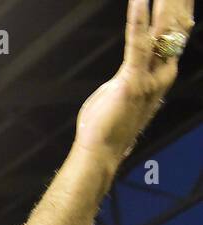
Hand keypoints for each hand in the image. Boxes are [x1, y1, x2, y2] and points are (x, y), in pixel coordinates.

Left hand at [73, 0, 193, 163]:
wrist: (103, 150)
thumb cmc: (108, 126)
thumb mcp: (123, 95)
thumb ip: (130, 78)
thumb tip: (130, 74)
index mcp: (162, 75)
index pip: (177, 36)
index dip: (182, 12)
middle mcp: (163, 73)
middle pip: (176, 29)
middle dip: (177, 3)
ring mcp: (150, 76)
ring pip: (162, 32)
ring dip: (164, 4)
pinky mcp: (132, 78)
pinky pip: (137, 43)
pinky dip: (138, 19)